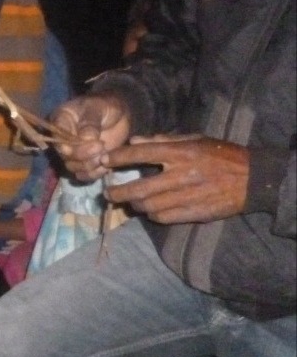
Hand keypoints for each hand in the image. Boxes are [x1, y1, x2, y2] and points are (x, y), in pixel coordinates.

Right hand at [51, 95, 130, 180]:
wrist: (119, 113)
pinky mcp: (84, 162)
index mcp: (60, 122)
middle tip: (101, 147)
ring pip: (73, 167)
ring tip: (104, 157)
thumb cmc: (105, 105)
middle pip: (65, 156)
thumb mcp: (97, 108)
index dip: (72, 145)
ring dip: (89, 166)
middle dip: (83, 156)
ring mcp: (73, 152)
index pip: (58, 139)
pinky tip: (105, 167)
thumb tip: (85, 139)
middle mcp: (62, 139)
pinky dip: (94, 174)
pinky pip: (83, 175)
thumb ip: (90, 123)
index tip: (95, 142)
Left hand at [102, 136, 249, 224]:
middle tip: (107, 194)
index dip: (118, 158)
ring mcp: (188, 196)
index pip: (141, 154)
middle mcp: (182, 175)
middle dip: (117, 192)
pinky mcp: (194, 213)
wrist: (253, 178)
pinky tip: (150, 210)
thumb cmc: (220, 154)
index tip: (104, 161)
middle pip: (138, 188)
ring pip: (148, 206)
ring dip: (134, 205)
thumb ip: (162, 140)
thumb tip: (134, 141)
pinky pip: (163, 217)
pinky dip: (152, 214)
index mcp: (181, 152)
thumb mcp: (194, 139)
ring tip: (129, 201)